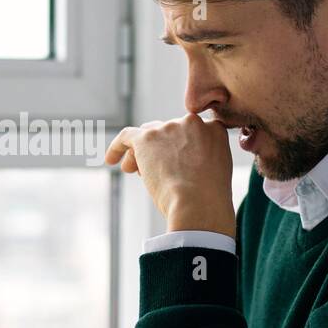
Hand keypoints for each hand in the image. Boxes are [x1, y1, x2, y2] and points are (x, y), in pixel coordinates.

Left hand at [105, 113, 235, 236]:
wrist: (199, 204)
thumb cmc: (209, 198)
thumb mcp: (218, 170)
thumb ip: (204, 158)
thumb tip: (184, 163)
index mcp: (213, 129)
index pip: (190, 133)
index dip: (179, 148)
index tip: (175, 164)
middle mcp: (191, 123)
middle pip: (167, 132)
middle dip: (159, 150)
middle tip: (153, 171)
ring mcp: (168, 128)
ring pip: (148, 135)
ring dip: (141, 153)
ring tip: (134, 172)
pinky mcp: (146, 138)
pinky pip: (126, 136)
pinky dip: (117, 147)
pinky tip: (110, 159)